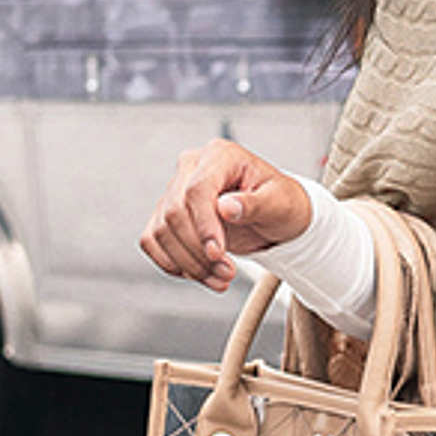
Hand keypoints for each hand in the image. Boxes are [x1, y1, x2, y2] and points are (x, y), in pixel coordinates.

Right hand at [138, 139, 311, 293]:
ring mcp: (175, 190)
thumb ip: (254, 204)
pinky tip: (198, 275)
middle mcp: (192, 167)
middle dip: (198, 251)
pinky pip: (153, 240)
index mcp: (220, 156)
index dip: (204, 225)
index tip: (218, 253)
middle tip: (228, 273)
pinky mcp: (167, 214)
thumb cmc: (282, 202)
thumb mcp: (280, 202)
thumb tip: (225, 207)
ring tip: (221, 279)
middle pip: (174, 212)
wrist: (275, 215)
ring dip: (188, 263)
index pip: (197, 189)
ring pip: (162, 230)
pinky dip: (172, 263)